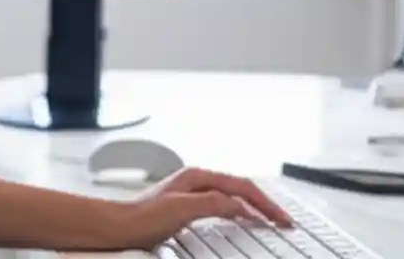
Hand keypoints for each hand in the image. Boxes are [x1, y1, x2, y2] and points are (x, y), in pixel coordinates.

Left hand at [118, 168, 294, 249]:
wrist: (119, 226)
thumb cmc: (143, 217)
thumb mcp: (184, 208)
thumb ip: (214, 203)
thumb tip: (240, 205)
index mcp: (198, 177)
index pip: (242, 186)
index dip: (265, 203)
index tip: (281, 219)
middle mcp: (196, 181)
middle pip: (240, 188)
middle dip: (265, 203)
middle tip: (284, 220)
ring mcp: (191, 193)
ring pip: (232, 196)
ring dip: (254, 207)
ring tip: (271, 219)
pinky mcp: (187, 207)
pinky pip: (222, 206)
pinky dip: (239, 213)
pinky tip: (241, 221)